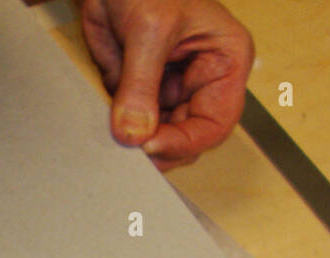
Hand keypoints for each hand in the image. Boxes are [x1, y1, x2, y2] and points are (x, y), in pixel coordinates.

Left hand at [79, 0, 253, 169]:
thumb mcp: (149, 29)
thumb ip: (140, 85)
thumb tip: (134, 134)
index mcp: (224, 63)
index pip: (215, 123)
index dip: (186, 142)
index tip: (150, 146)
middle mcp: (200, 81)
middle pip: (187, 137)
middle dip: (160, 148)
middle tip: (130, 155)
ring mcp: (168, 89)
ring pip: (158, 136)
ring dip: (136, 144)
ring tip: (115, 144)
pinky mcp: (139, 93)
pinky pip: (131, 125)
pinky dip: (118, 133)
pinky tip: (105, 131)